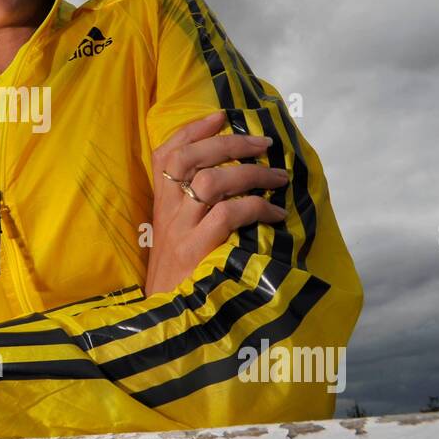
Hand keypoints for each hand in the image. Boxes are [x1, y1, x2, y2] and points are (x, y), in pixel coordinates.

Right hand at [144, 110, 288, 295]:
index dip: (192, 130)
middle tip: (263, 142)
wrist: (163, 321)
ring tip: (278, 175)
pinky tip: (274, 212)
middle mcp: (167, 213)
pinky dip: (256, 206)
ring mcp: (181, 231)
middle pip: (190, 159)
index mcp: (160, 206)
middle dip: (230, 143)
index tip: (220, 117)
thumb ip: (191, 212)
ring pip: (213, 182)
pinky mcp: (198, 251)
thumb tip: (230, 184)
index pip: (165, 155)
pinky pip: (229, 215)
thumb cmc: (177, 279)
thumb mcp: (175, 239)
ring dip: (250, 172)